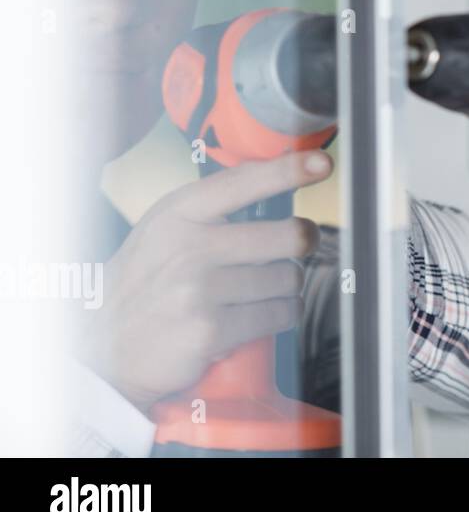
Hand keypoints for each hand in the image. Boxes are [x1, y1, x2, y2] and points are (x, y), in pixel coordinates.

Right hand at [74, 151, 333, 412]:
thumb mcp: (166, 230)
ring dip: (284, 289)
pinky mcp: (211, 330)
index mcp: (179, 213)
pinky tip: (251, 318)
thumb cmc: (146, 284)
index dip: (290, 170)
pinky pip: (280, 315)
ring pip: (289, 279)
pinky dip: (278, 318)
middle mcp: (189, 247)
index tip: (321, 163)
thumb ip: (214, 207)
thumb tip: (280, 180)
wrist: (104, 348)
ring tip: (252, 294)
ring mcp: (199, 289)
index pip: (245, 181)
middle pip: (289, 235)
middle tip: (291, 251)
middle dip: (302, 244)